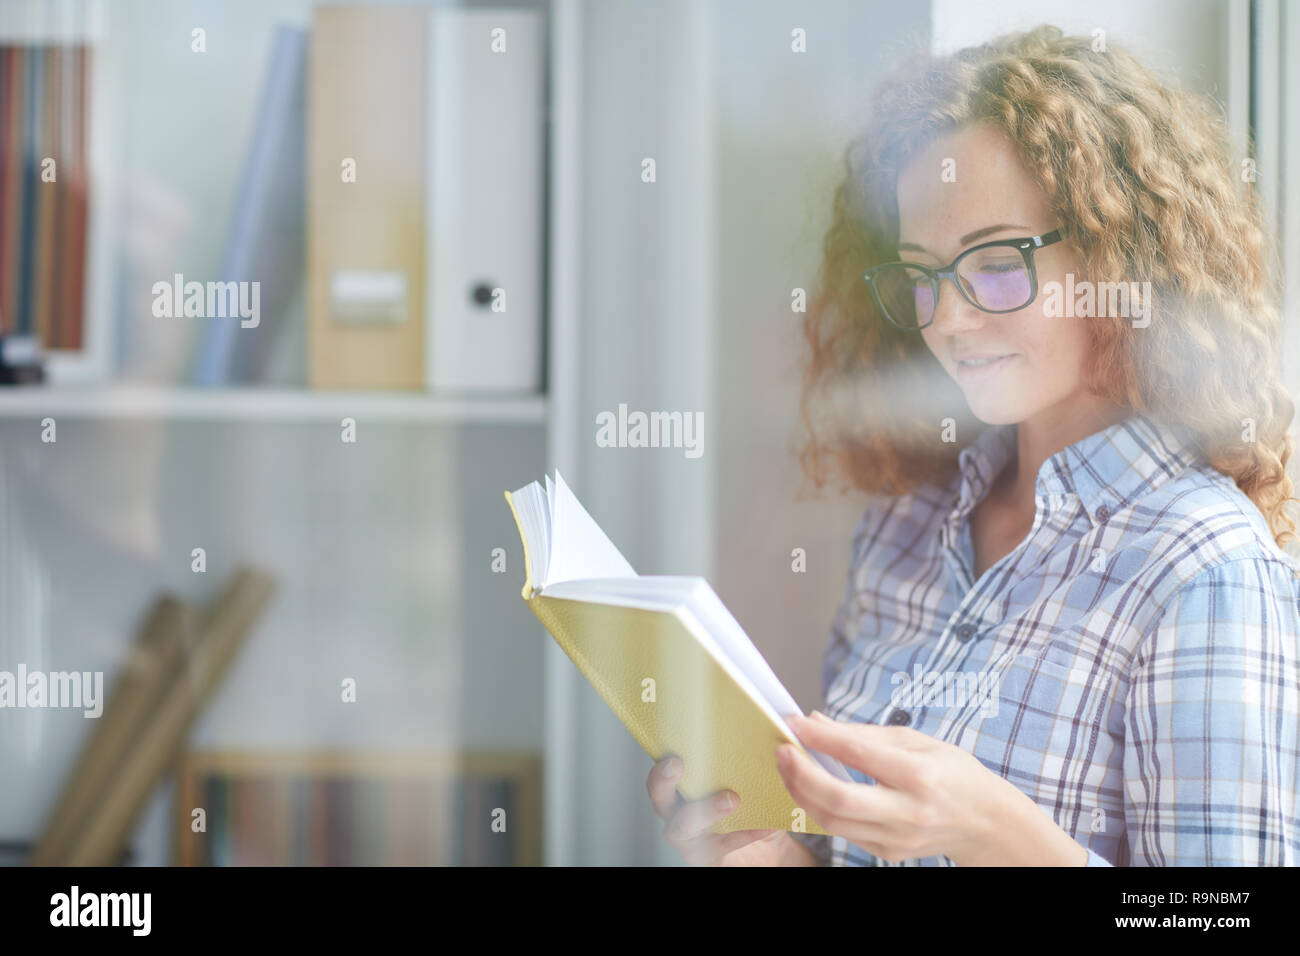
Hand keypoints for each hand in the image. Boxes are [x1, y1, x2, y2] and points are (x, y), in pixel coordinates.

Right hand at [646, 756, 812, 865]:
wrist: (764, 840)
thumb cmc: (750, 796)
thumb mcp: (750, 768)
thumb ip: (755, 747)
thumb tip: (782, 719)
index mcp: (682, 779)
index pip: (661, 764)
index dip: (660, 755)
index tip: (671, 743)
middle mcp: (676, 807)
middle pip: (659, 794)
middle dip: (664, 779)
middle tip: (678, 764)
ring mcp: (688, 834)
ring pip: (682, 824)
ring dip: (705, 809)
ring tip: (731, 799)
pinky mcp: (705, 856)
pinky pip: (717, 846)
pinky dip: (742, 834)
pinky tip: (765, 825)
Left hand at [776, 713, 1087, 865]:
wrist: (984, 822)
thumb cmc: (952, 773)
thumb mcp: (918, 741)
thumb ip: (864, 734)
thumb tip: (816, 721)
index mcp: (918, 775)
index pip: (858, 754)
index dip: (820, 737)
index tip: (794, 722)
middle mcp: (907, 811)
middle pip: (837, 799)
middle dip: (800, 774)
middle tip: (782, 750)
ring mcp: (896, 837)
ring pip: (832, 821)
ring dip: (801, 792)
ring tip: (789, 766)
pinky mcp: (887, 853)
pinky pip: (842, 832)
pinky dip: (819, 808)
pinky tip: (810, 787)